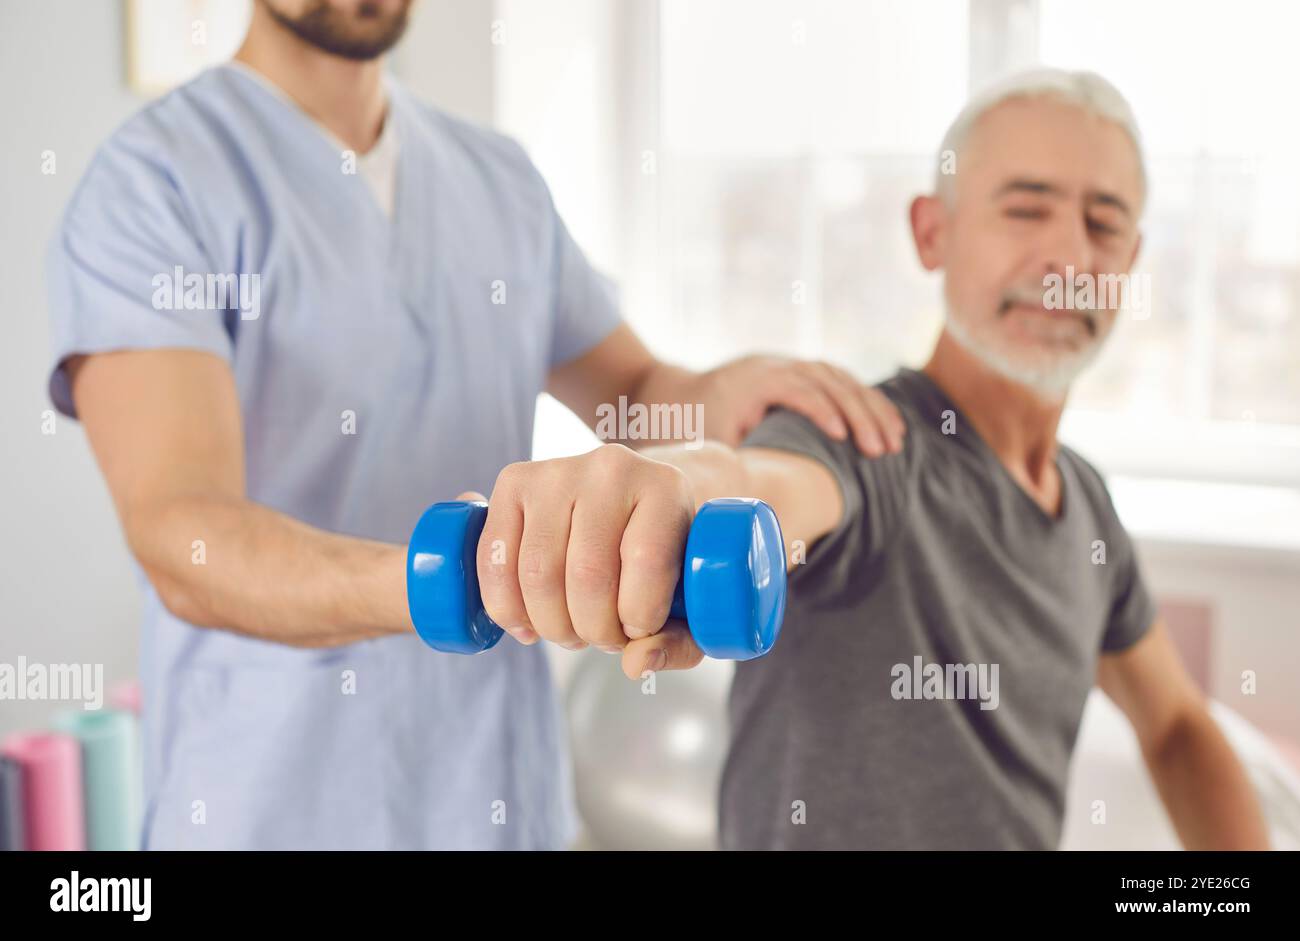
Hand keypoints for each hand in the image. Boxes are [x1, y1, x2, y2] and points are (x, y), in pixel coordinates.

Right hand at [474, 446, 705, 677]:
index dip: (639, 618)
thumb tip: (635, 663)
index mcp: (665, 488)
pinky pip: (493, 560)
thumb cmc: (665, 551)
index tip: (638, 630)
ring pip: (538, 575)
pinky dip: (505, 607)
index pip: (646, 564)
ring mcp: (557, 472)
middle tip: (603, 638)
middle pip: (587, 576)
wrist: (634, 496)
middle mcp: (611, 469)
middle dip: (593, 630)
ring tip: (571, 630)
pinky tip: (528, 625)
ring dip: (552, 625)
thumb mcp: (690, 597)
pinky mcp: (515, 482)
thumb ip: (678, 641)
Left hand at [693, 355, 904, 455]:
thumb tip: (754, 501)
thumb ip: (734, 463)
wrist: (678, 392)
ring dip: (872, 409)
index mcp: (754, 378)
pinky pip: (843, 381)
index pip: (798, 387)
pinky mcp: (801, 372)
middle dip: (859, 415)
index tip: (843, 440)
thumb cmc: (690, 425)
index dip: (823, 411)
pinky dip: (868, 402)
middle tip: (881, 451)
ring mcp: (791, 364)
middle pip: (829, 380)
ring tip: (894, 443)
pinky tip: (889, 425)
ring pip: (843, 378)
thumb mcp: (705, 444)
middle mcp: (776, 364)